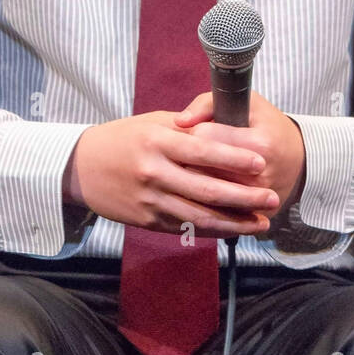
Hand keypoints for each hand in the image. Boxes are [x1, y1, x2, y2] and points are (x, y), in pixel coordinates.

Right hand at [61, 109, 282, 238]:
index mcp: (158, 141)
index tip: (261, 163)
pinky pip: (186, 227)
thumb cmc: (121, 139)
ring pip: (200, 216)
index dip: (235, 158)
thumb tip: (225, 135)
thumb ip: (187, 131)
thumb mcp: (152, 124)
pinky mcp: (147, 221)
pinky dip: (212, 230)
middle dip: (245, 197)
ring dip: (235, 222)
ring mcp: (151, 200)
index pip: (204, 151)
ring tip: (261, 223)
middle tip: (272, 199)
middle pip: (208, 189)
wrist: (81, 168)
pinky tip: (233, 230)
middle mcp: (155, 172)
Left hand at [173, 89, 305, 223]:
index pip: (205, 137)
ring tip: (191, 170)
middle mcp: (259, 175)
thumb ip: (210, 103)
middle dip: (186, 159)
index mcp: (259, 143)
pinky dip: (204, 202)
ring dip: (192, 181)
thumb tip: (180, 120)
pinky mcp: (253, 215)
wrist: (300, 161)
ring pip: (204, 193)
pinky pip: (217, 212)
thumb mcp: (249, 103)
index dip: (193, 131)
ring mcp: (256, 199)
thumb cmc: (269, 126)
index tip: (194, 130)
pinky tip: (199, 191)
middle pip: (201, 169)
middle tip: (185, 153)